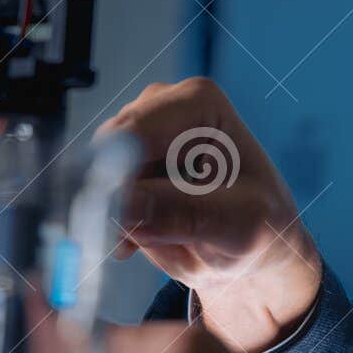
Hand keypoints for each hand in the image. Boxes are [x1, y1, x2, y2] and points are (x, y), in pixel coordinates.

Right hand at [100, 77, 321, 352]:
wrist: (253, 249)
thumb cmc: (261, 228)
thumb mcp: (237, 226)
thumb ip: (184, 214)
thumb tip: (124, 206)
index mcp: (198, 103)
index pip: (135, 133)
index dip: (117, 177)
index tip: (117, 221)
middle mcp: (162, 108)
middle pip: (105, 151)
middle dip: (111, 200)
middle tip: (130, 241)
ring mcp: (139, 135)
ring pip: (93, 175)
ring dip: (111, 215)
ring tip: (148, 242)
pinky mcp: (123, 165)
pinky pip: (92, 194)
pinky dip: (106, 221)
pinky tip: (133, 243)